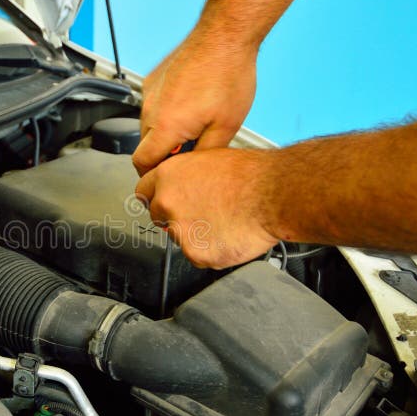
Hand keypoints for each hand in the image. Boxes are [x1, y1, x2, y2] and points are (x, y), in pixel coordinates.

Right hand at [133, 35, 257, 175]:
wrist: (225, 36)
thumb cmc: (229, 75)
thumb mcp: (227, 126)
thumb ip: (204, 154)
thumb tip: (193, 170)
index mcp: (166, 126)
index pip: (142, 163)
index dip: (150, 175)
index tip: (162, 178)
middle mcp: (151, 110)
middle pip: (146, 146)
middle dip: (163, 154)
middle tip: (190, 152)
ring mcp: (150, 92)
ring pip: (149, 126)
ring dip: (166, 132)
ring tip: (195, 125)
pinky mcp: (153, 79)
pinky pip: (153, 106)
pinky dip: (166, 113)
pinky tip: (191, 105)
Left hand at [135, 148, 277, 268]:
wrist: (273, 195)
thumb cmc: (251, 175)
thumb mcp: (208, 159)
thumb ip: (185, 176)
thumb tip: (181, 184)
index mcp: (168, 176)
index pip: (144, 191)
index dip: (157, 197)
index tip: (162, 202)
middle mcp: (168, 202)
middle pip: (158, 216)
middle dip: (174, 217)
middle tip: (201, 213)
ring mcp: (180, 230)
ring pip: (179, 238)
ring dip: (196, 235)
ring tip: (223, 222)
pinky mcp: (196, 253)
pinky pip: (199, 256)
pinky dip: (212, 250)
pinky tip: (228, 235)